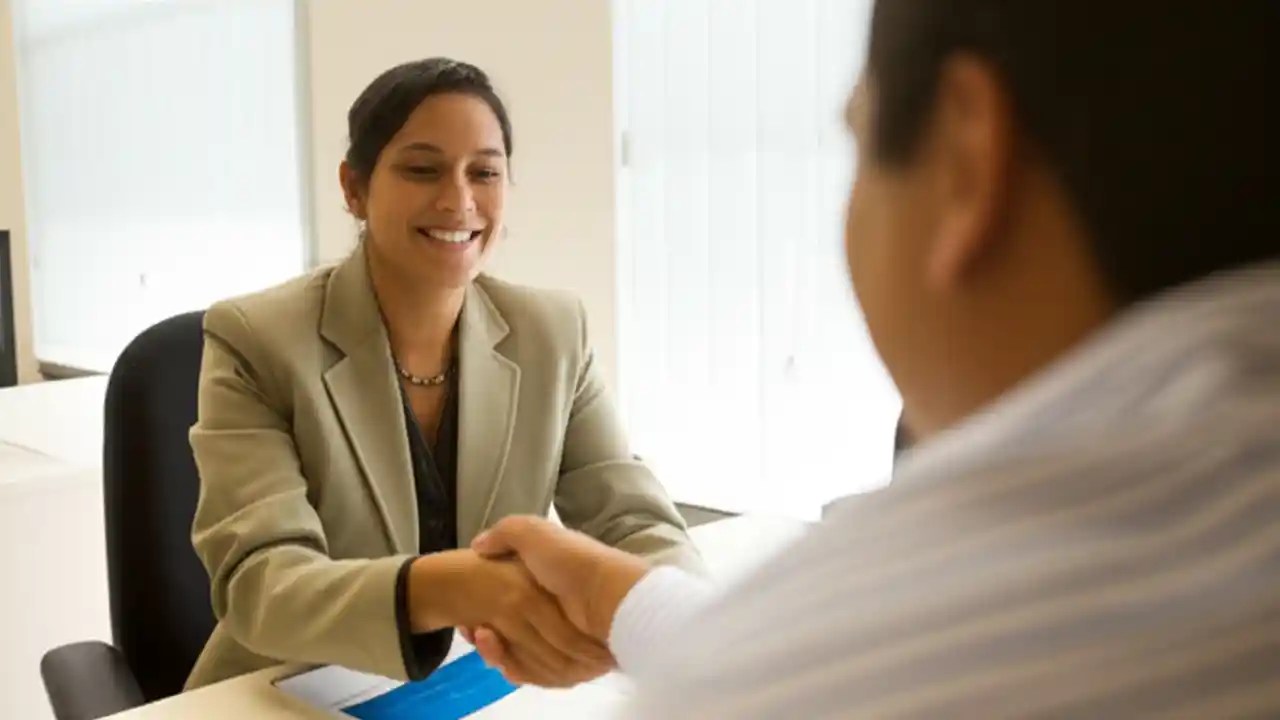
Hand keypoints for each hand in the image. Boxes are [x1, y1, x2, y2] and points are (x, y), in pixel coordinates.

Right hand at [468, 516, 650, 682]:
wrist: (607, 596)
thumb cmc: (571, 562)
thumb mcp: (535, 533)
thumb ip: (506, 533)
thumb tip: (479, 546)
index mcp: (544, 589)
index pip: (504, 603)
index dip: (482, 609)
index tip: (468, 610)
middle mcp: (551, 615)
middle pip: (507, 632)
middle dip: (484, 632)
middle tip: (468, 628)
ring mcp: (557, 642)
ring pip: (515, 654)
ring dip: (493, 649)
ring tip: (479, 635)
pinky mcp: (563, 666)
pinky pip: (529, 673)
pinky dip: (511, 665)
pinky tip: (494, 648)